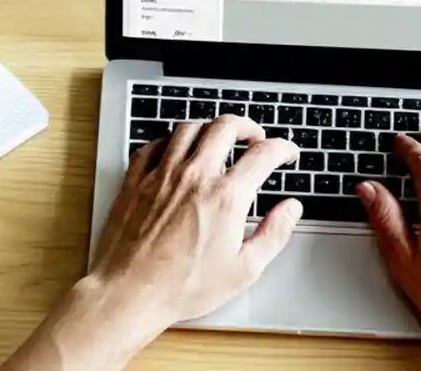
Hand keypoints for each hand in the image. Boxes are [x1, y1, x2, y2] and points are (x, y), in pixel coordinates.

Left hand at [1, 115, 300, 370]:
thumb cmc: (182, 287)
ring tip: (218, 137)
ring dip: (210, 127)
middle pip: (226, 127)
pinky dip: (171, 140)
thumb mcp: (243, 270)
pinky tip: (176, 150)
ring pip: (190, 128)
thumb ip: (273, 234)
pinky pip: (154, 143)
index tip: (286, 153)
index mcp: (225, 196)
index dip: (283, 148)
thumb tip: (291, 210)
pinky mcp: (136, 180)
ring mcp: (162, 174)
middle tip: (255, 136)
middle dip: (248, 126)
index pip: (264, 154)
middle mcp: (195, 176)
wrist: (129, 293)